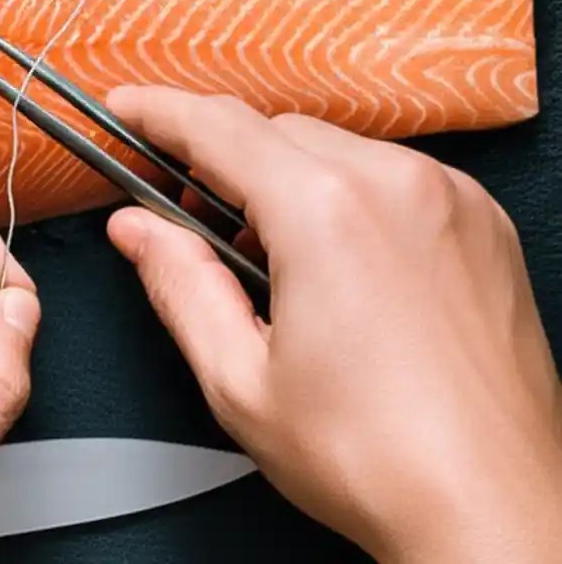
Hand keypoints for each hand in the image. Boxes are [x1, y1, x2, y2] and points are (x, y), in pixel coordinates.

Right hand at [103, 85, 561, 562]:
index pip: (219, 127)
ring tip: (262, 259)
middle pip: (277, 131)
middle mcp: (399, 187)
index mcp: (327, 213)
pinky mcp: (484, 227)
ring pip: (338, 150)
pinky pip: (395, 179)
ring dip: (284, 182)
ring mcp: (453, 202)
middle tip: (180, 211)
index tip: (126, 110)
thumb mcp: (239, 378)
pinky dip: (347, 198)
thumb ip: (178, 284)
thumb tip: (138, 230)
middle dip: (218, 160)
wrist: (493, 509)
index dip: (158, 112)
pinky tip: (330, 266)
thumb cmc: (379, 460)